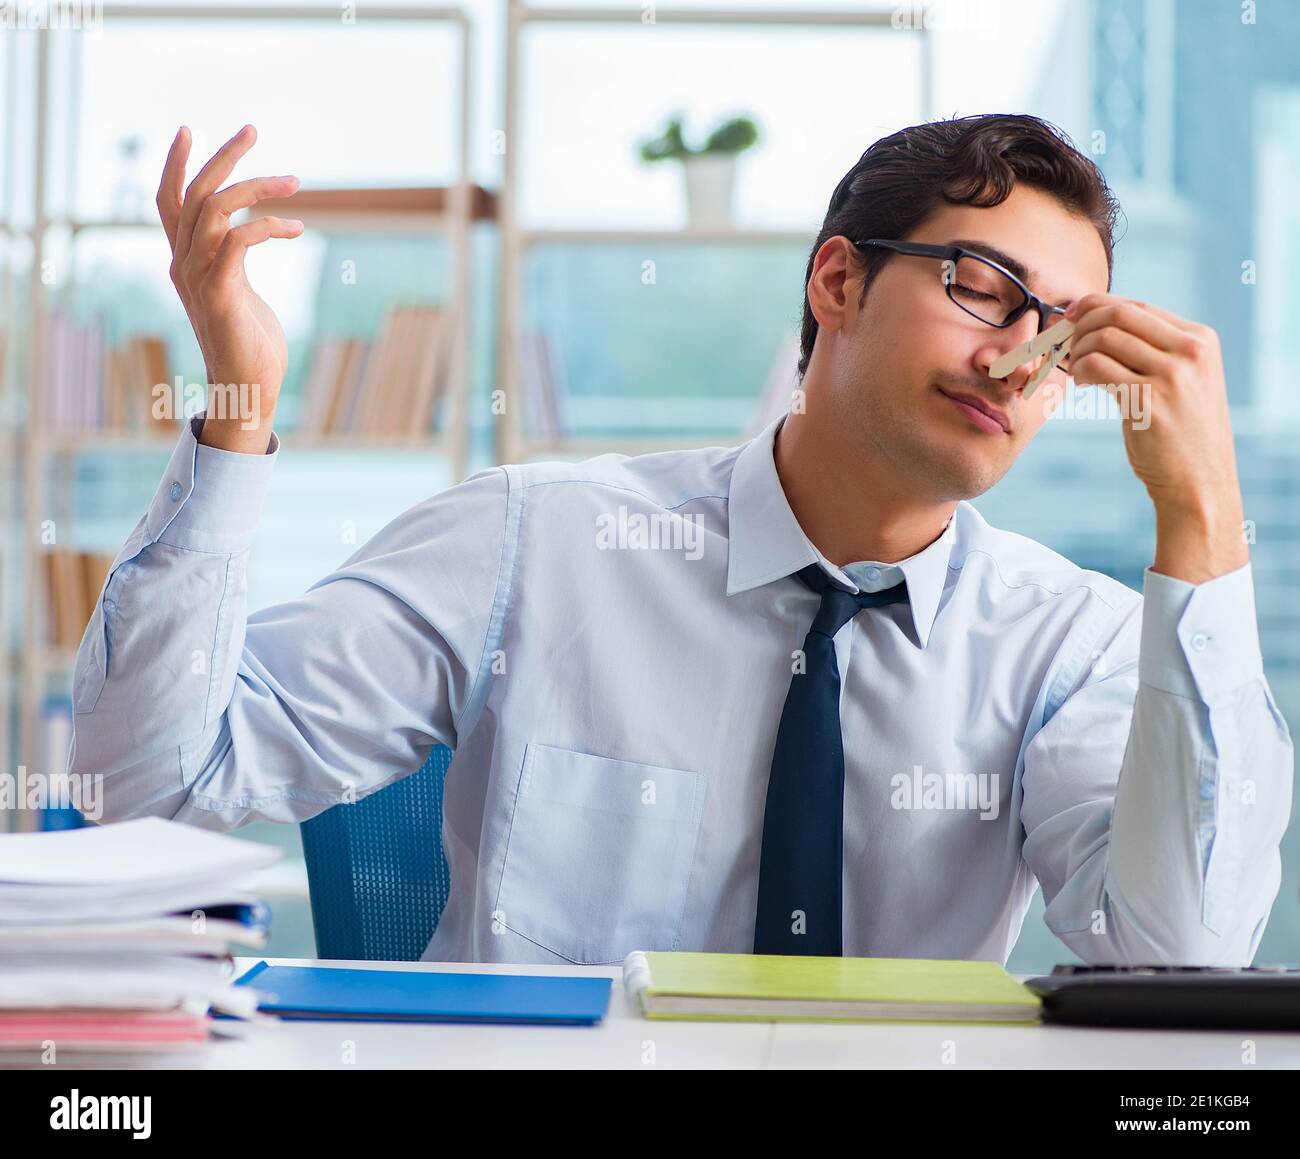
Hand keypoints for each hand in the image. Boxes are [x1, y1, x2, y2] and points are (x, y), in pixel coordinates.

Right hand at [156, 124, 302, 452]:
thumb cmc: (250, 344)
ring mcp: (200, 278)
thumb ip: (231, 260)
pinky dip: (269, 226)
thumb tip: (244, 237)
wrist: (249, 390)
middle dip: (224, 157)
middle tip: (252, 129)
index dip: (175, 164)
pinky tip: (297, 228)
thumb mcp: (236, 290)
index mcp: (185, 261)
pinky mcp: (222, 293)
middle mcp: (185, 264)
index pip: (169, 202)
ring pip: (215, 209)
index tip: (188, 130)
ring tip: (294, 181)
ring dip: (256, 187)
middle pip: (193, 193)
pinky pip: (239, 240)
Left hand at [1065, 293, 1248, 581]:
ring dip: (1076, 352)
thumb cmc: (1180, 434)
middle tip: (1062, 343)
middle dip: (1080, 324)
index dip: (1094, 307)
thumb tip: (1100, 323)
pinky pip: (1098, 367)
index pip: (1136, 306)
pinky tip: (1081, 382)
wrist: (1198, 482)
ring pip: (1103, 339)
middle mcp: (1190, 351)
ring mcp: (1172, 375)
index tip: (1070, 318)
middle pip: (1117, 315)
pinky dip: (1080, 370)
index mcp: (1200, 339)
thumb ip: (1154, 351)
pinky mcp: (1149, 400)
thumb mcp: (1182, 381)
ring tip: (1073, 369)